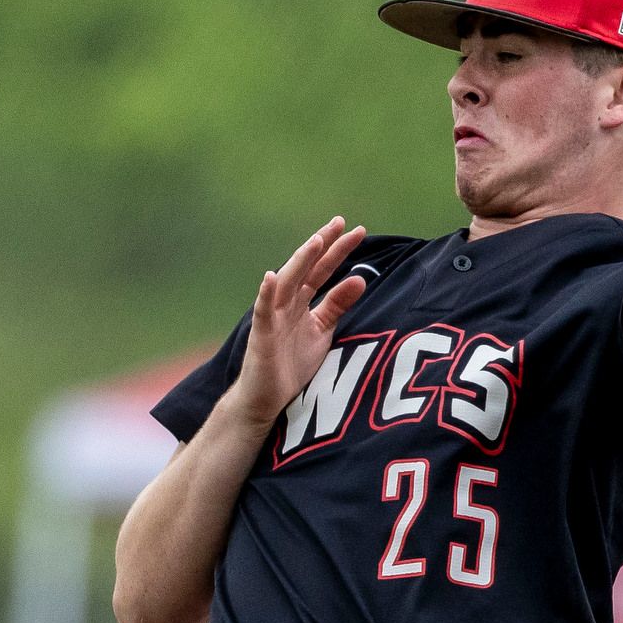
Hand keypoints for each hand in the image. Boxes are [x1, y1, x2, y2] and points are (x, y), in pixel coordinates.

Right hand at [223, 217, 368, 430]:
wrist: (266, 399)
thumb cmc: (291, 365)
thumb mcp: (322, 331)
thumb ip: (337, 306)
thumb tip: (361, 278)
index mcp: (301, 302)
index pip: (322, 270)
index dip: (338, 251)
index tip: (357, 231)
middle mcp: (286, 303)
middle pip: (306, 269)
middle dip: (322, 246)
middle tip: (341, 223)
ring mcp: (272, 316)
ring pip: (287, 283)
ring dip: (300, 261)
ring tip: (315, 242)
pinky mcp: (261, 335)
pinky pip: (263, 311)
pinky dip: (266, 294)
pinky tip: (271, 277)